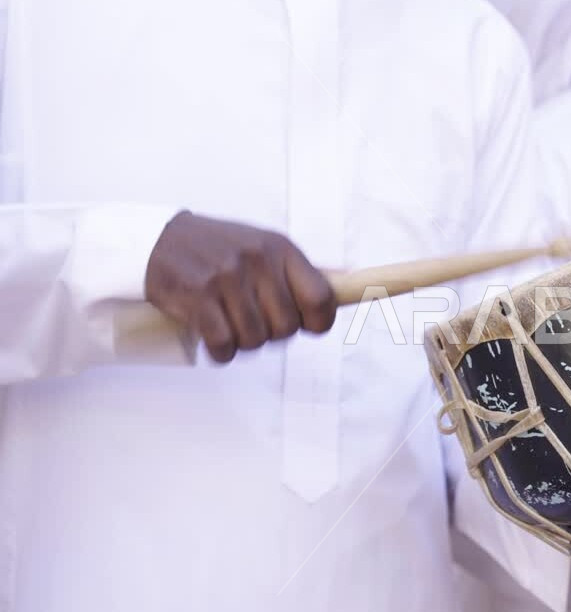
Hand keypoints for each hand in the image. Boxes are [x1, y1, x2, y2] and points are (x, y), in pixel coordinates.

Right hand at [145, 211, 335, 361]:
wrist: (160, 239)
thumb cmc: (221, 250)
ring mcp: (227, 277)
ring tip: (231, 325)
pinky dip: (220, 351)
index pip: (322, 298)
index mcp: (282, 248)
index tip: (307, 326)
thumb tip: (349, 285)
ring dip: (244, 343)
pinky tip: (214, 339)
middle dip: (272, 334)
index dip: (319, 322)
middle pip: (287, 327)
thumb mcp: (265, 247)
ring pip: (255, 339)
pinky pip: (224, 344)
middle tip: (254, 322)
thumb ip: (299, 272)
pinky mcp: (197, 295)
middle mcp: (258, 260)